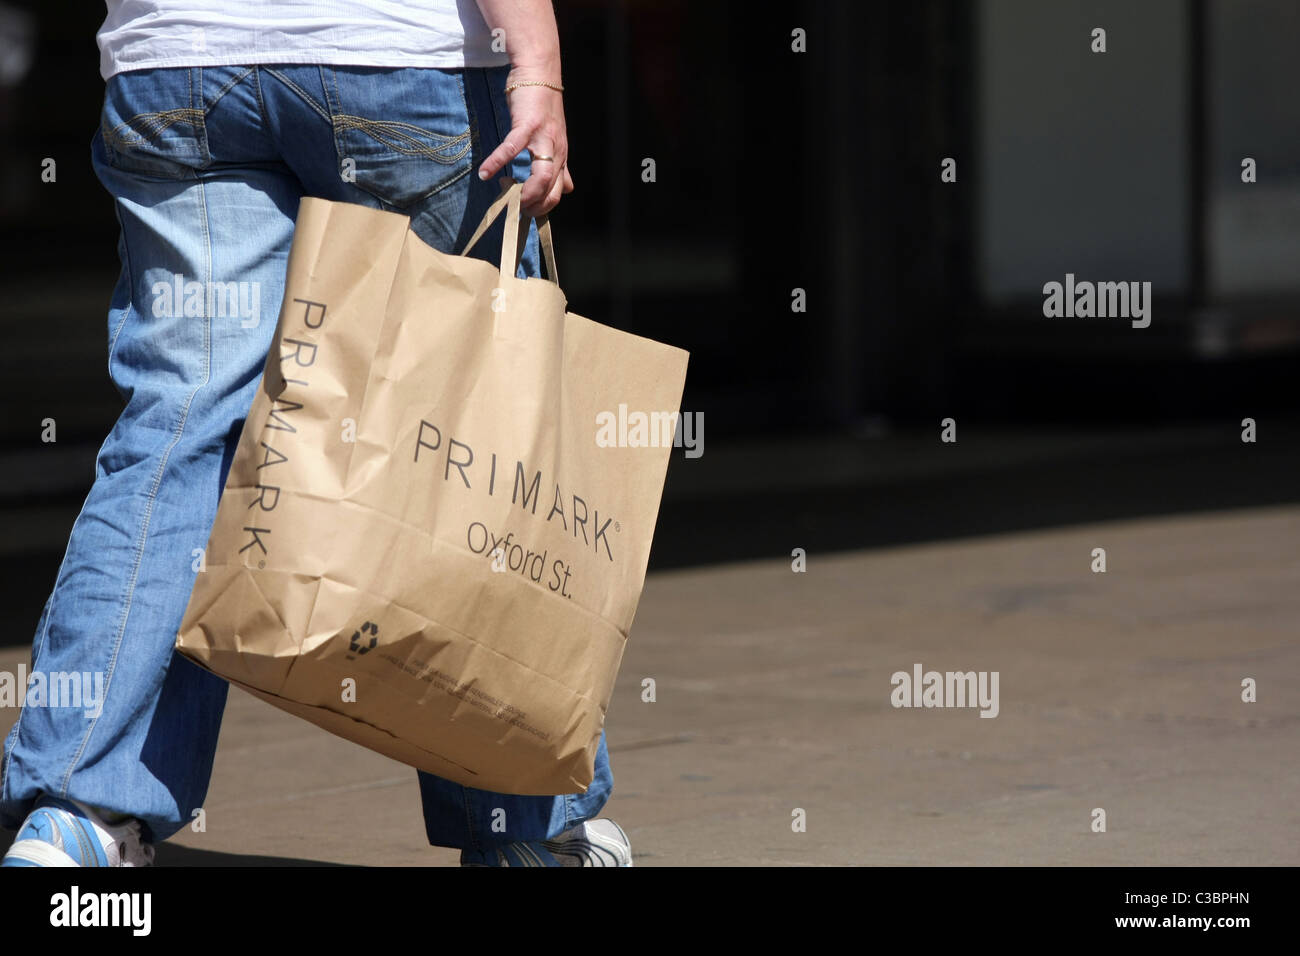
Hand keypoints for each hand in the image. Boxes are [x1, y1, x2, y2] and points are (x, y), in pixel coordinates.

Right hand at [477, 77, 574, 216]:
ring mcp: (543, 137)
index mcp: (561, 155)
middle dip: (535, 205)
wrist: (539, 71)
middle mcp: (556, 149)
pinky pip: (512, 149)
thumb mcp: (555, 138)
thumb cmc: (542, 106)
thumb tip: (568, 188)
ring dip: (525, 192)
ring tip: (508, 197)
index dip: (544, 207)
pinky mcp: (527, 124)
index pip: (558, 192)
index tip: (527, 211)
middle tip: (517, 210)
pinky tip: (485, 173)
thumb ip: (560, 165)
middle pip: (552, 188)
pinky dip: (498, 162)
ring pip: (542, 175)